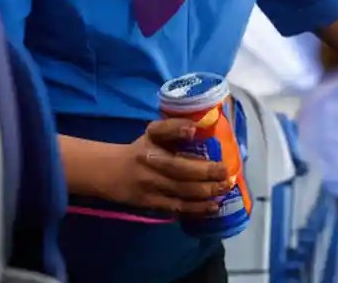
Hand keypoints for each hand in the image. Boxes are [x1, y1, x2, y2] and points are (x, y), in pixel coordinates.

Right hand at [97, 118, 230, 214]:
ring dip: (206, 196)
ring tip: (223, 193)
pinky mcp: (151, 205)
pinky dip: (195, 210)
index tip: (223, 165)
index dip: (202, 166)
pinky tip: (211, 208)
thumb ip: (173, 127)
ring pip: (182, 196)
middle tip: (228, 180)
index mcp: (154, 152)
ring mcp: (151, 191)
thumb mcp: (153, 132)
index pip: (178, 161)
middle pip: (183, 180)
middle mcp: (152, 172)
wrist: (110, 172)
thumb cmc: (141, 149)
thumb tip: (194, 128)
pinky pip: (176, 209)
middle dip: (209, 181)